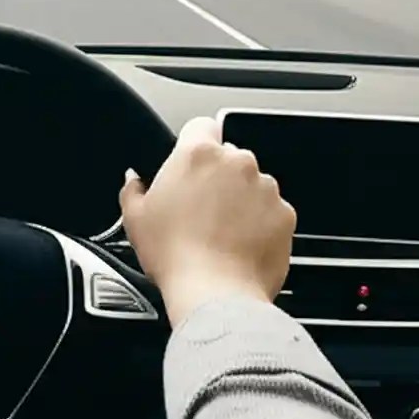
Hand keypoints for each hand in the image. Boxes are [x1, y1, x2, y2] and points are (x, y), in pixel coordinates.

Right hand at [119, 117, 295, 325]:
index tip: (190, 164)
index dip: (194, 143)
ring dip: (240, 201)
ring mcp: (266, 188)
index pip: (201, 125)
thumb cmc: (175, 255)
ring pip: (252, 185)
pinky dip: (260, 224)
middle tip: (199, 210)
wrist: (215, 294)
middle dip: (217, 178)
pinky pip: (271, 211)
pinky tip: (239, 246)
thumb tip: (134, 180)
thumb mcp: (135, 218)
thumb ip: (133, 188)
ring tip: (220, 234)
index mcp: (198, 155)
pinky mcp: (285, 215)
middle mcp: (237, 163)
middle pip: (228, 157)